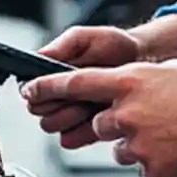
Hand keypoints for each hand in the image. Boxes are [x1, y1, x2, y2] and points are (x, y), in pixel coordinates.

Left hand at [22, 60, 176, 176]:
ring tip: (175, 132)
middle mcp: (128, 112)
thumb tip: (116, 92)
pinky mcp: (153, 169)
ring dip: (142, 144)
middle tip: (153, 119)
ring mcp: (139, 143)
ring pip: (122, 149)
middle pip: (101, 124)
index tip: (29, 91)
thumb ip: (134, 83)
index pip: (76, 83)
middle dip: (118, 124)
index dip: (47, 88)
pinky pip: (144, 168)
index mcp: (129, 81)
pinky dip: (159, 161)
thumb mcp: (167, 72)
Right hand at [23, 26, 144, 146]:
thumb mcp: (85, 37)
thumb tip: (38, 56)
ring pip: (55, 127)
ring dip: (69, 117)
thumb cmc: (116, 46)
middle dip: (56, 105)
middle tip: (76, 95)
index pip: (31, 91)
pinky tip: (96, 118)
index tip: (55, 86)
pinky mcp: (90, 128)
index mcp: (54, 75)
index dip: (40, 91)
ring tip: (89, 104)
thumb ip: (61, 45)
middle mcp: (61, 96)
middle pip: (40, 113)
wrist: (144, 61)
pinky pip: (72, 139)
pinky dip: (81, 131)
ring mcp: (74, 114)